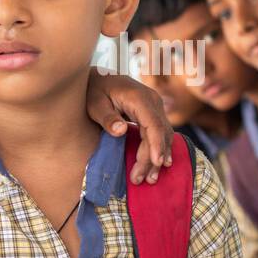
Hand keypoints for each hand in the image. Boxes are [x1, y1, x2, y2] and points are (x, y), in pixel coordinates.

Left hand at [84, 68, 173, 184]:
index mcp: (139, 98)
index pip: (153, 124)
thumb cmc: (93, 91)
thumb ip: (107, 118)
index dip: (157, 144)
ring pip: (163, 134)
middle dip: (154, 158)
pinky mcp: (152, 113)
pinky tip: (157, 164)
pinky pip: (159, 132)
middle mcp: (152, 101)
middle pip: (159, 133)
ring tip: (150, 178)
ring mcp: (155, 106)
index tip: (156, 162)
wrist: (98, 78)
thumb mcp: (95, 104)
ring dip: (159, 156)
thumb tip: (120, 131)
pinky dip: (158, 148)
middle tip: (143, 179)